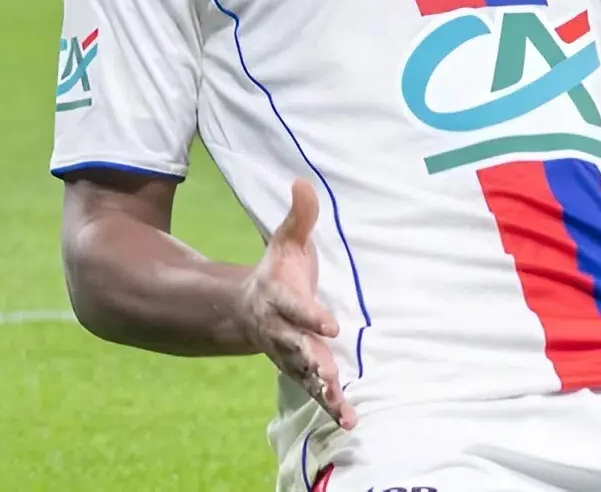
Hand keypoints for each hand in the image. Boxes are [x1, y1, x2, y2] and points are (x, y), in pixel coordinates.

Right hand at [239, 179, 356, 429]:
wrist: (250, 309)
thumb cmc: (278, 271)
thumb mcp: (286, 240)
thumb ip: (299, 215)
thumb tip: (302, 180)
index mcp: (279, 298)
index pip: (295, 308)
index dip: (310, 316)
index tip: (329, 326)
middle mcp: (282, 331)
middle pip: (297, 348)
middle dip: (313, 361)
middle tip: (329, 375)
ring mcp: (290, 354)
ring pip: (305, 374)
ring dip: (322, 390)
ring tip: (340, 403)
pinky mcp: (300, 371)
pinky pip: (315, 391)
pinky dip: (331, 406)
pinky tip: (350, 420)